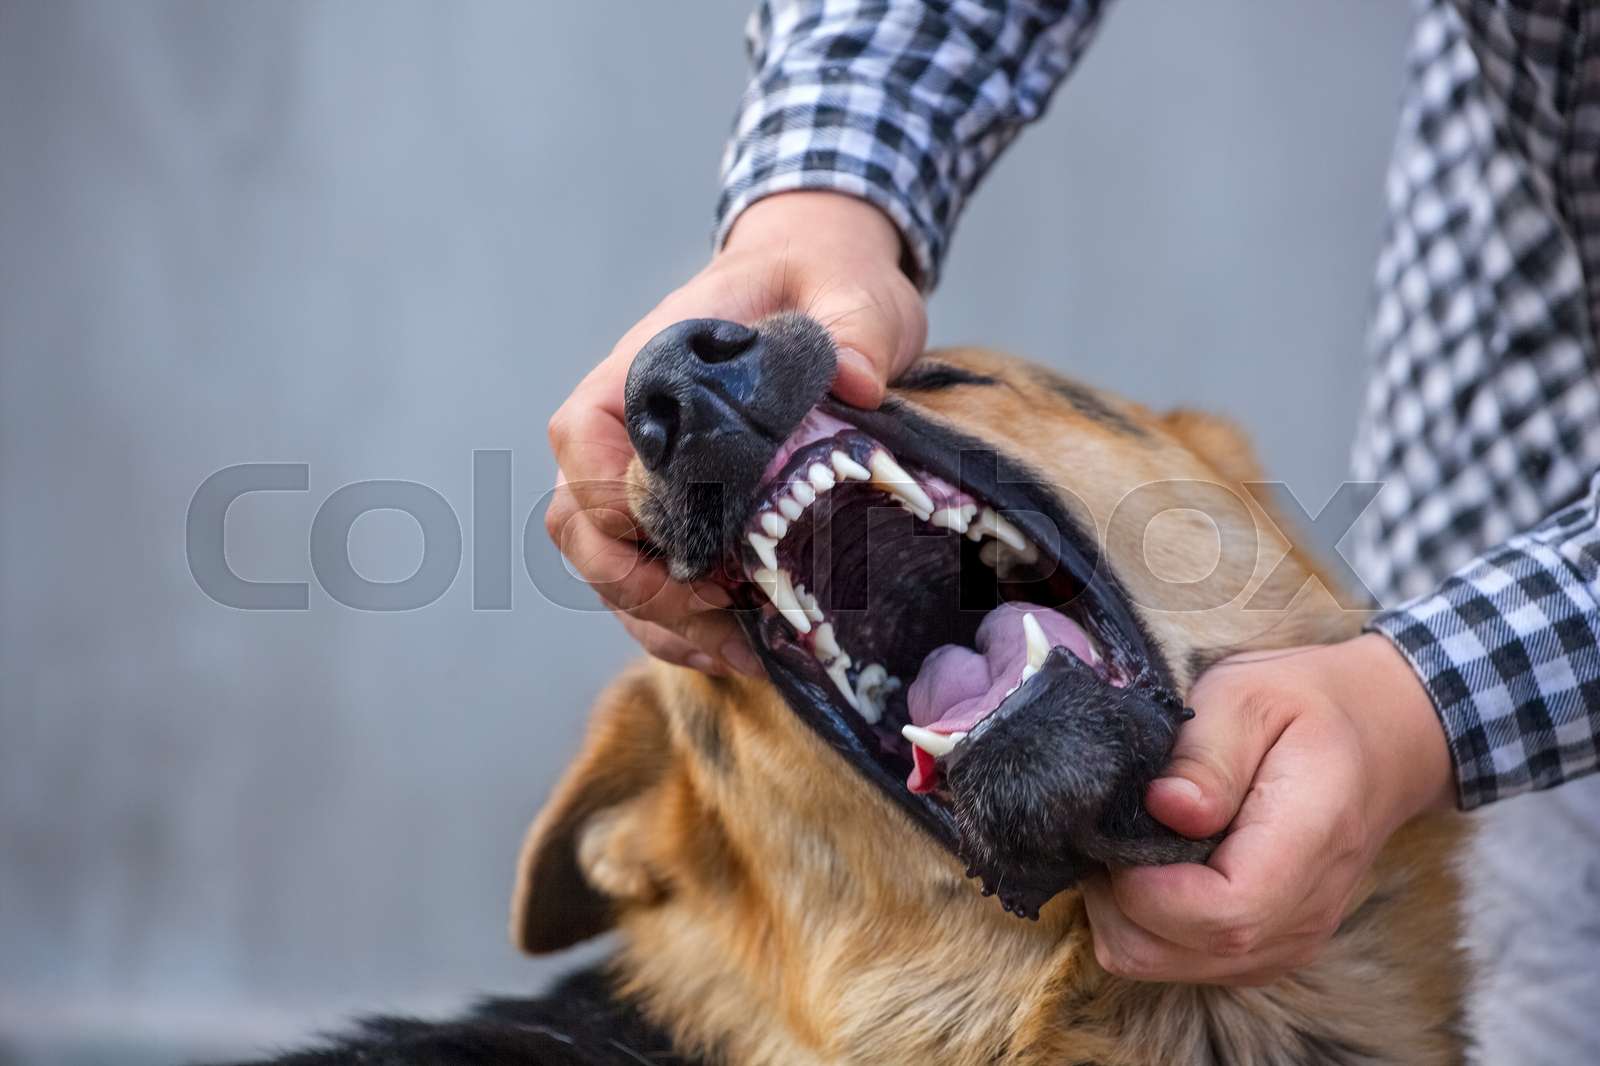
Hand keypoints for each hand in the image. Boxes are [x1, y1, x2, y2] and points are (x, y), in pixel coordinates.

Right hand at [546, 191, 926, 675]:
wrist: (820, 281)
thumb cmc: (820, 280)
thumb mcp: (848, 290)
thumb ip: (853, 330)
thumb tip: (860, 381)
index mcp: (642, 370)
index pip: (584, 447)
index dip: (621, 511)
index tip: (699, 552)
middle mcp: (624, 429)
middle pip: (579, 526)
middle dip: (640, 588)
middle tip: (722, 617)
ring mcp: (643, 475)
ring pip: (607, 568)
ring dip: (664, 622)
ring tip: (743, 653)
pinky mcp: (679, 510)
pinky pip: (650, 583)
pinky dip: (684, 626)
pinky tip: (744, 649)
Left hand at [1083, 634, 1453, 984]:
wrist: (1382, 739)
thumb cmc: (1307, 707)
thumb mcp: (1250, 698)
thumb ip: (1207, 757)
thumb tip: (1165, 808)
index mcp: (1310, 842)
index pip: (1222, 916)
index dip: (1145, 888)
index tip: (1115, 830)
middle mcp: (1303, 914)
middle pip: (1176, 953)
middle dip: (1115, 899)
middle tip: (1108, 829)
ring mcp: (1286, 942)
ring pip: (1165, 965)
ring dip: (1124, 912)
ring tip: (1131, 841)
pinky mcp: (1264, 949)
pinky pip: (1180, 961)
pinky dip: (1145, 923)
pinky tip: (1155, 864)